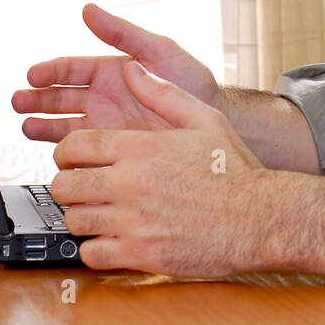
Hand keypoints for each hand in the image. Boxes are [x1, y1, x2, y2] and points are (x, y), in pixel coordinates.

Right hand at [12, 2, 219, 142]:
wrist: (213, 121)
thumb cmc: (190, 82)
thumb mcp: (158, 50)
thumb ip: (122, 33)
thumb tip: (89, 9)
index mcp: (108, 72)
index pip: (69, 70)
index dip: (49, 72)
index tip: (33, 75)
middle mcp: (101, 99)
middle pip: (58, 99)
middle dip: (36, 100)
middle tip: (19, 103)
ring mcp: (104, 126)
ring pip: (63, 126)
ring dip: (42, 126)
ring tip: (26, 128)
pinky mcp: (111, 152)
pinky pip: (81, 152)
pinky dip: (65, 153)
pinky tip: (54, 154)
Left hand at [52, 60, 272, 276]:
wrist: (262, 219)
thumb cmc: (235, 171)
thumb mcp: (204, 119)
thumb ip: (163, 93)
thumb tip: (132, 69)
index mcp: (140, 148)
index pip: (74, 145)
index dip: (63, 153)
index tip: (69, 162)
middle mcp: (130, 182)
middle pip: (65, 185)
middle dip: (66, 186)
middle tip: (79, 190)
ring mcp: (133, 221)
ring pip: (74, 221)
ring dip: (79, 218)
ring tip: (95, 216)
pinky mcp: (140, 254)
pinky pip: (91, 255)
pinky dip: (93, 250)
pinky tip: (108, 243)